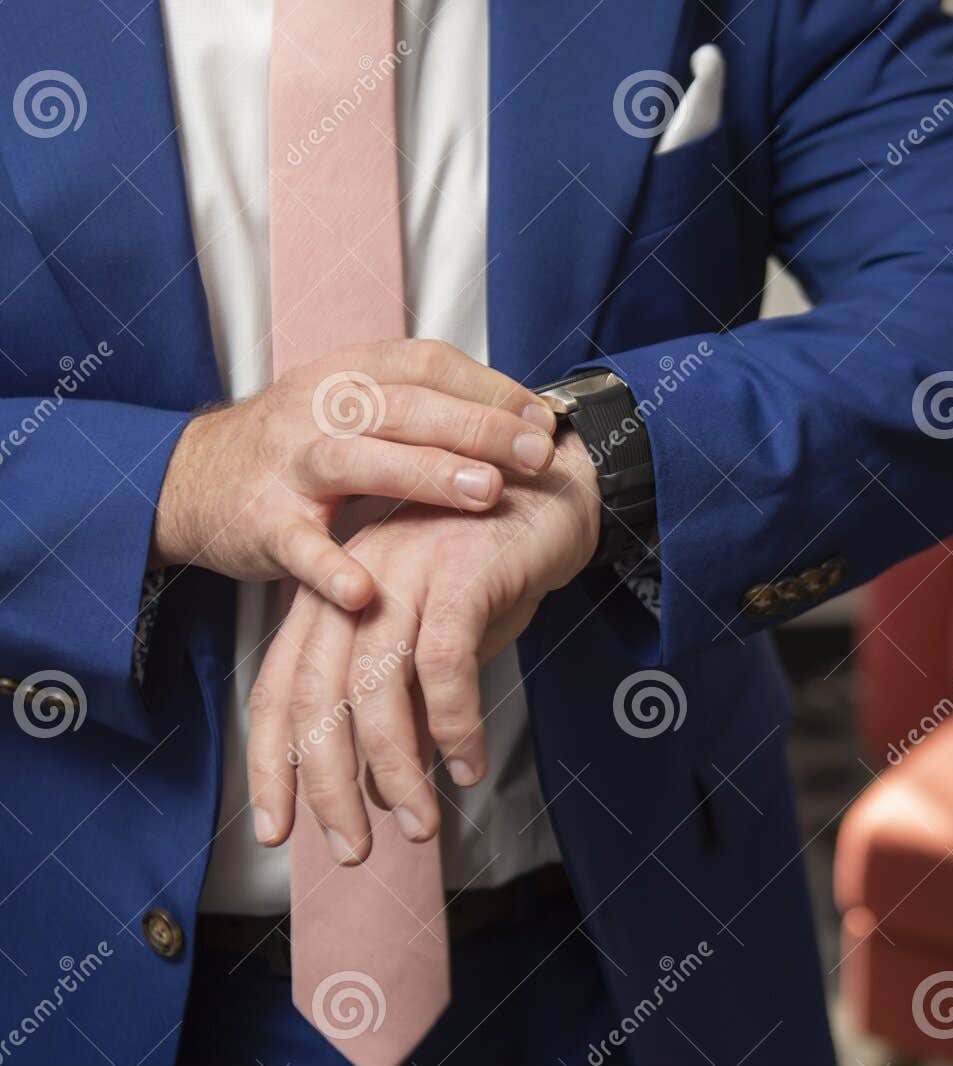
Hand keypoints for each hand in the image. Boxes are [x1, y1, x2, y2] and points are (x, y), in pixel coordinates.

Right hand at [151, 339, 558, 610]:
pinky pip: (297, 544)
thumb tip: (526, 420)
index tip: (541, 420)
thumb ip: (428, 410)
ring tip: (484, 492)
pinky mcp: (260, 521)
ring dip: (424, 473)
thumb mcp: (356, 409)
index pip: (428, 364)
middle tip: (536, 455)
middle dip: (478, 428)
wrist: (188, 478)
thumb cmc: (298, 447)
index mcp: (350, 375)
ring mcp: (288, 464)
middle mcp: (319, 409)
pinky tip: (365, 591)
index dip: (489, 388)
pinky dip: (328, 567)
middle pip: (405, 406)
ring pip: (357, 459)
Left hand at [245, 430, 600, 860]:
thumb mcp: (435, 639)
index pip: (279, 689)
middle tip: (352, 849)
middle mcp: (356, 580)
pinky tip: (470, 765)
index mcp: (331, 594)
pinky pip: (446, 665)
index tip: (273, 832)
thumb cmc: (493, 569)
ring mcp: (405, 571)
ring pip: (375, 688)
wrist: (557, 487)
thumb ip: (405, 702)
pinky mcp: (461, 571)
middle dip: (328, 785)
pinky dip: (456, 724)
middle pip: (316, 696)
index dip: (271, 764)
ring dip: (396, 769)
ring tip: (421, 824)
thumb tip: (390, 788)